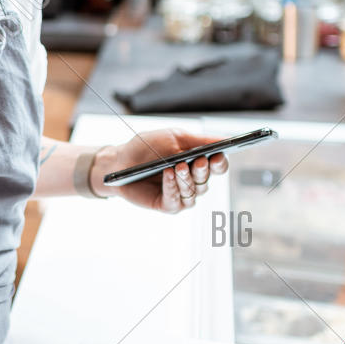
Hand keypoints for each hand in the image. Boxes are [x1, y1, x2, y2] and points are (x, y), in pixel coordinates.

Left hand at [90, 129, 228, 212]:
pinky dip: (172, 187)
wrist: (119, 160)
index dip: (220, 162)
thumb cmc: (147, 147)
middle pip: (206, 181)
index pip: (217, 167)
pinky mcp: (166, 205)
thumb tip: (225, 140)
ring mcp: (180, 195)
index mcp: (197, 164)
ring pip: (193, 193)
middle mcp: (192, 182)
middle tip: (199, 161)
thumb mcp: (174, 138)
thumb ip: (199, 140)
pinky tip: (168, 174)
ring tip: (179, 166)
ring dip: (186, 179)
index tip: (218, 155)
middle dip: (203, 171)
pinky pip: (175, 200)